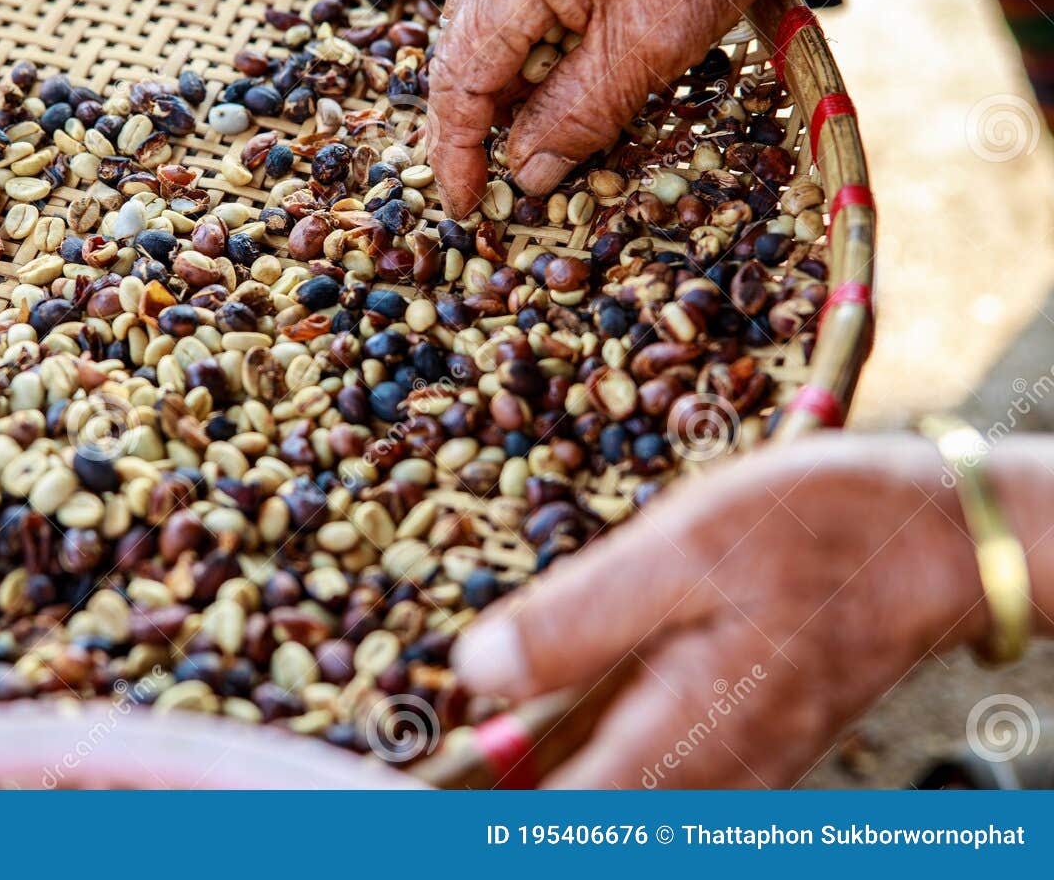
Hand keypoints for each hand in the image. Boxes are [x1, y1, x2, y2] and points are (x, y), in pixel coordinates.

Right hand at [426, 0, 919, 217]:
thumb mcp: (649, 48)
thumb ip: (578, 117)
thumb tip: (525, 174)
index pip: (461, 76)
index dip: (458, 150)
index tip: (467, 206)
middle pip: (462, 57)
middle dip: (482, 125)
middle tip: (500, 188)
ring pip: (480, 38)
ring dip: (509, 93)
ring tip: (540, 140)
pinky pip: (503, 12)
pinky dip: (527, 58)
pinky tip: (557, 86)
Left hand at [452, 434, 991, 786]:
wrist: (940, 538)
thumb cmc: (821, 530)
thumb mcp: (683, 549)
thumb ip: (577, 619)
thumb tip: (475, 672)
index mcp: (678, 741)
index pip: (549, 819)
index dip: (474, 800)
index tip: (408, 771)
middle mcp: (703, 777)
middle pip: (569, 808)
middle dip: (494, 775)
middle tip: (425, 725)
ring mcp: (726, 764)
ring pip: (603, 786)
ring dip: (534, 755)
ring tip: (472, 702)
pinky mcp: (740, 736)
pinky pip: (643, 758)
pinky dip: (585, 732)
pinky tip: (556, 678)